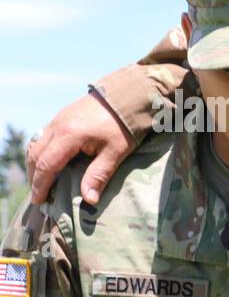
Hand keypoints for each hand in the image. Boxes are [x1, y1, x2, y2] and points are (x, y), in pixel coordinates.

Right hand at [27, 89, 134, 205]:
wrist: (127, 95)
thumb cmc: (124, 125)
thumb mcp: (115, 152)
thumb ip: (99, 175)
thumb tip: (89, 200)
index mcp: (69, 135)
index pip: (46, 165)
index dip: (40, 185)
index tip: (38, 200)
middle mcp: (57, 126)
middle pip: (35, 155)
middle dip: (34, 177)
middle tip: (38, 195)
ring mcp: (57, 119)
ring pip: (35, 145)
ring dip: (35, 164)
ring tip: (40, 182)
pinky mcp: (61, 116)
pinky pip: (42, 137)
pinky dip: (39, 152)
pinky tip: (47, 162)